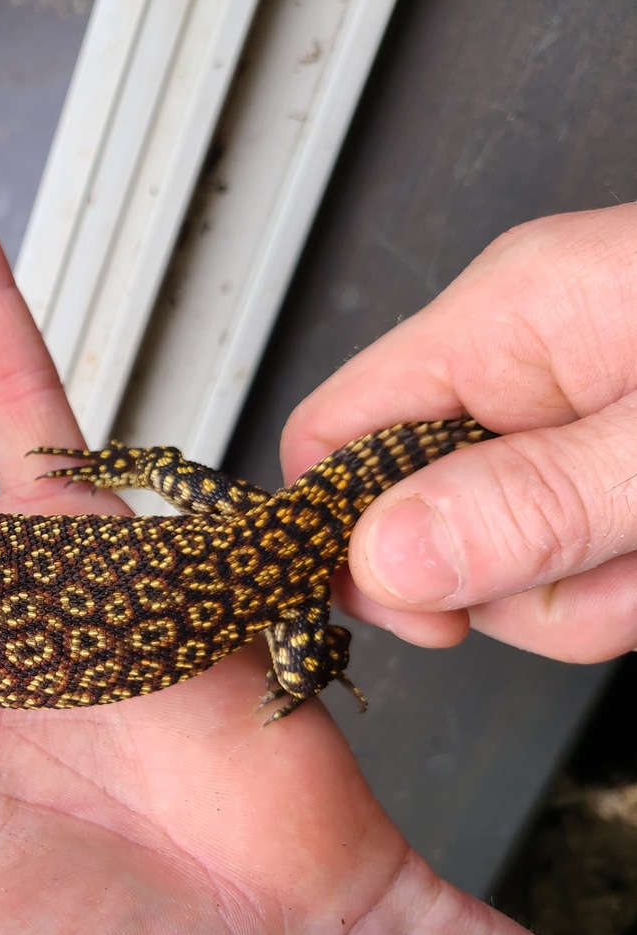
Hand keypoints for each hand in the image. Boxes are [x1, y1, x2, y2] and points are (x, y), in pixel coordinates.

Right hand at [282, 204, 636, 660]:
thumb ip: (532, 503)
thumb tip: (379, 561)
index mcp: (507, 320)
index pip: (328, 437)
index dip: (342, 542)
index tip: (425, 614)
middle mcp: (525, 361)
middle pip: (419, 523)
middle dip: (512, 586)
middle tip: (617, 572)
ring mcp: (575, 413)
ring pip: (507, 560)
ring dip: (591, 594)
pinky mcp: (619, 456)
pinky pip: (577, 559)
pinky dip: (629, 586)